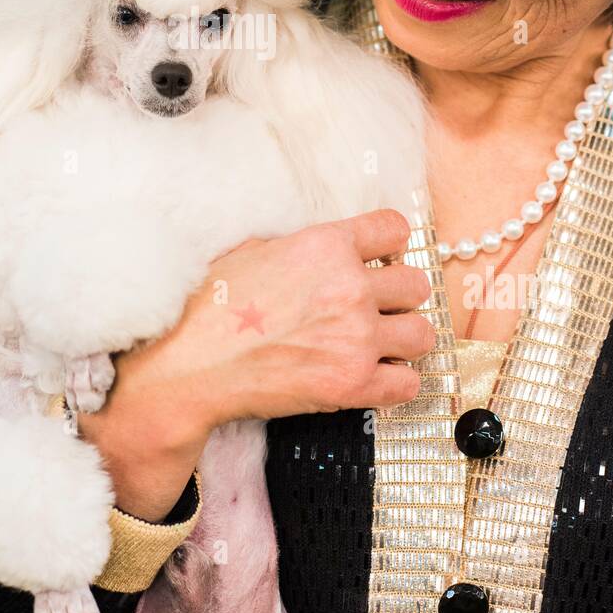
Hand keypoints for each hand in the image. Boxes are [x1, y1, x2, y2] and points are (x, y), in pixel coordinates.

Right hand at [76, 209, 432, 520]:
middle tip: (375, 308)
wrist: (190, 365)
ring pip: (423, 333)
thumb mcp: (254, 250)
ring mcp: (356, 337)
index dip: (389, 245)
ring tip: (379, 344)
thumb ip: (303, 247)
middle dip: (398, 296)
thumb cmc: (211, 307)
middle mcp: (349, 286)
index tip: (380, 259)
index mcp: (326, 245)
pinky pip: (409, 382)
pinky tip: (375, 377)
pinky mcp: (353, 384)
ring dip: (403, 338)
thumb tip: (324, 248)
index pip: (395, 229)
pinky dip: (396, 381)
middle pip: (416, 284)